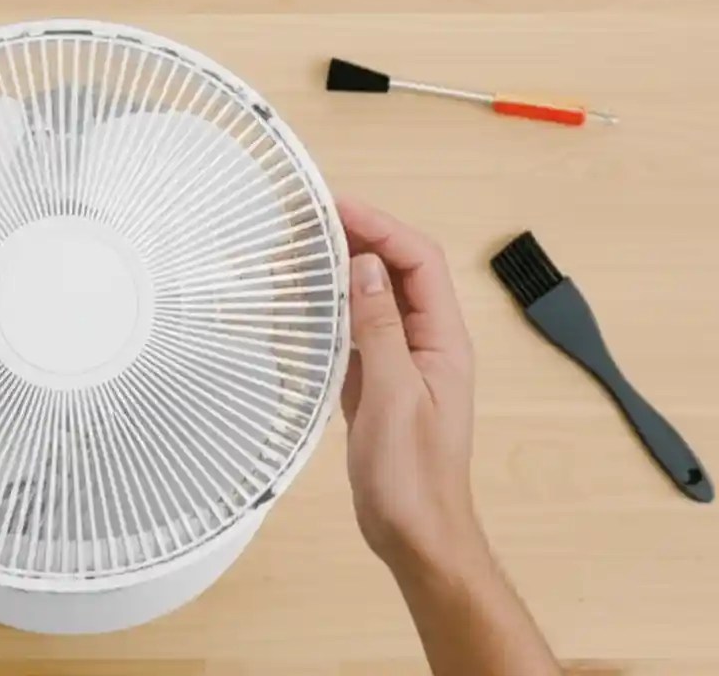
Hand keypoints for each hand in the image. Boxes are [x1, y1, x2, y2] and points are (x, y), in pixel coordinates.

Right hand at [337, 197, 482, 572]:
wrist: (415, 534)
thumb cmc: (411, 475)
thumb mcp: (393, 396)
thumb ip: (380, 329)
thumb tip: (364, 268)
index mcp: (443, 340)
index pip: (418, 261)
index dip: (380, 226)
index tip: (335, 207)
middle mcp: (426, 343)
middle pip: (396, 272)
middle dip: (358, 238)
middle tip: (308, 222)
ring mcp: (401, 363)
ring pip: (373, 299)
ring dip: (340, 272)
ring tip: (298, 253)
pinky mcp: (377, 384)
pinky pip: (356, 332)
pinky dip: (330, 311)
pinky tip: (301, 306)